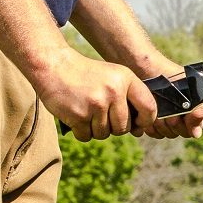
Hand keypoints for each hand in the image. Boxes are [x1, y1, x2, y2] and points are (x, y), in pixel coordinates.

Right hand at [26, 51, 154, 140]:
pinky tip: (75, 115)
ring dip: (94, 128)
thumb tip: (140, 131)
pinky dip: (81, 131)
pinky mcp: (79, 115)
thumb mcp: (112, 77)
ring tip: (86, 110)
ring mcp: (96, 104)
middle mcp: (114, 91)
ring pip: (104, 134)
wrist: (54, 66)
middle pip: (123, 127)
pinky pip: (87, 136)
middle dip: (112, 126)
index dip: (145, 121)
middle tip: (99, 112)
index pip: (149, 107)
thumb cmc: (86, 75)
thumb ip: (128, 99)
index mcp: (126, 79)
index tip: (137, 123)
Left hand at [125, 51, 202, 139]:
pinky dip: (153, 127)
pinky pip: (156, 134)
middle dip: (177, 124)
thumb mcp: (188, 92)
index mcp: (195, 106)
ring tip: (160, 112)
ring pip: (170, 133)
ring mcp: (168, 119)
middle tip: (172, 114)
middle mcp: (183, 115)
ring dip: (164, 125)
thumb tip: (197, 134)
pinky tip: (151, 115)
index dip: (199, 125)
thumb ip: (196, 113)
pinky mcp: (153, 122)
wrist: (145, 69)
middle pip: (185, 132)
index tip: (190, 120)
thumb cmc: (169, 75)